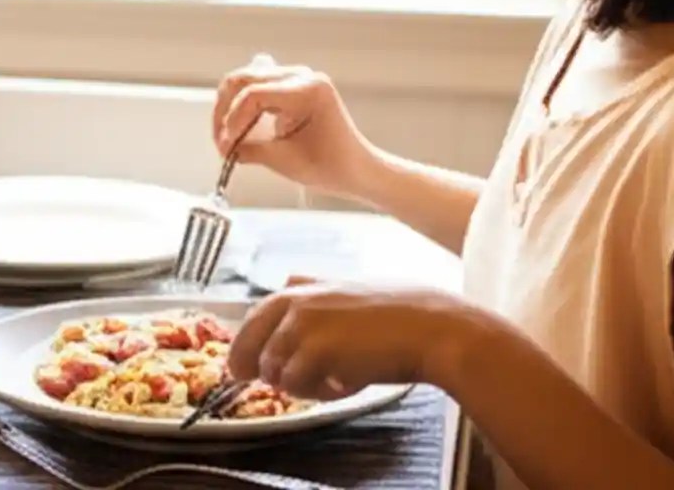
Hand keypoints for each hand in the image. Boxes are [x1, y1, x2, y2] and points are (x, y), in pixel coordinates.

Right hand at [211, 58, 371, 196]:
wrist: (356, 169)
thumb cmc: (331, 166)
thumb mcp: (285, 161)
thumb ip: (249, 149)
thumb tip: (223, 147)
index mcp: (308, 90)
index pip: (254, 95)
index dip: (233, 121)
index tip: (225, 146)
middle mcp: (302, 76)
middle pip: (244, 79)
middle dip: (226, 110)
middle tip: (220, 139)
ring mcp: (298, 79)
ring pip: (246, 80)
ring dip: (230, 107)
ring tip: (227, 135)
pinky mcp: (292, 87)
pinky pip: (257, 87)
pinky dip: (242, 105)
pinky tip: (238, 125)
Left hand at [227, 284, 463, 400]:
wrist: (432, 329)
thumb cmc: (400, 314)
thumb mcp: (349, 290)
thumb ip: (315, 288)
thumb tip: (287, 279)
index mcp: (304, 287)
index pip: (256, 315)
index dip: (246, 343)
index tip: (241, 366)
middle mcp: (296, 302)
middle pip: (250, 343)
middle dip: (253, 367)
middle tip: (258, 383)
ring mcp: (302, 325)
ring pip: (275, 371)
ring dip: (300, 384)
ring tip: (337, 377)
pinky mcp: (313, 351)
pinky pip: (297, 386)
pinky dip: (320, 393)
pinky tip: (348, 382)